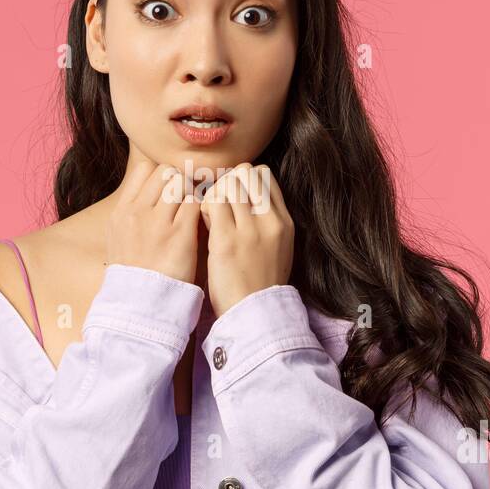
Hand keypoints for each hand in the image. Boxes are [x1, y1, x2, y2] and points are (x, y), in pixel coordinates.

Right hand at [106, 158, 201, 283]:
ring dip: (192, 192)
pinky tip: (203, 220)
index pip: (144, 170)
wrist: (141, 303)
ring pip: (182, 183)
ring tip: (195, 209)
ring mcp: (158, 222)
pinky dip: (202, 207)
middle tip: (187, 198)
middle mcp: (137, 212)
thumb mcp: (117, 238)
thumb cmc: (134, 273)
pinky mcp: (180, 235)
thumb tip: (147, 192)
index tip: (168, 189)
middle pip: (165, 172)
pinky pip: (196, 203)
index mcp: (121, 212)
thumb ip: (130, 213)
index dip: (161, 176)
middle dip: (179, 180)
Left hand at [199, 163, 293, 317]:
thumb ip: (268, 221)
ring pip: (228, 184)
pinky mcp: (227, 240)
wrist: (254, 315)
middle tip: (219, 205)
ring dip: (214, 195)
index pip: (265, 175)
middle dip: (227, 182)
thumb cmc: (260, 283)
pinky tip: (205, 226)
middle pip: (245, 173)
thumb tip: (250, 196)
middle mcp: (270, 222)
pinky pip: (212, 203)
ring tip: (212, 217)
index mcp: (284, 222)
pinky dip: (205, 208)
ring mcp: (249, 230)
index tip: (234, 198)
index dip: (243, 180)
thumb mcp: (279, 248)